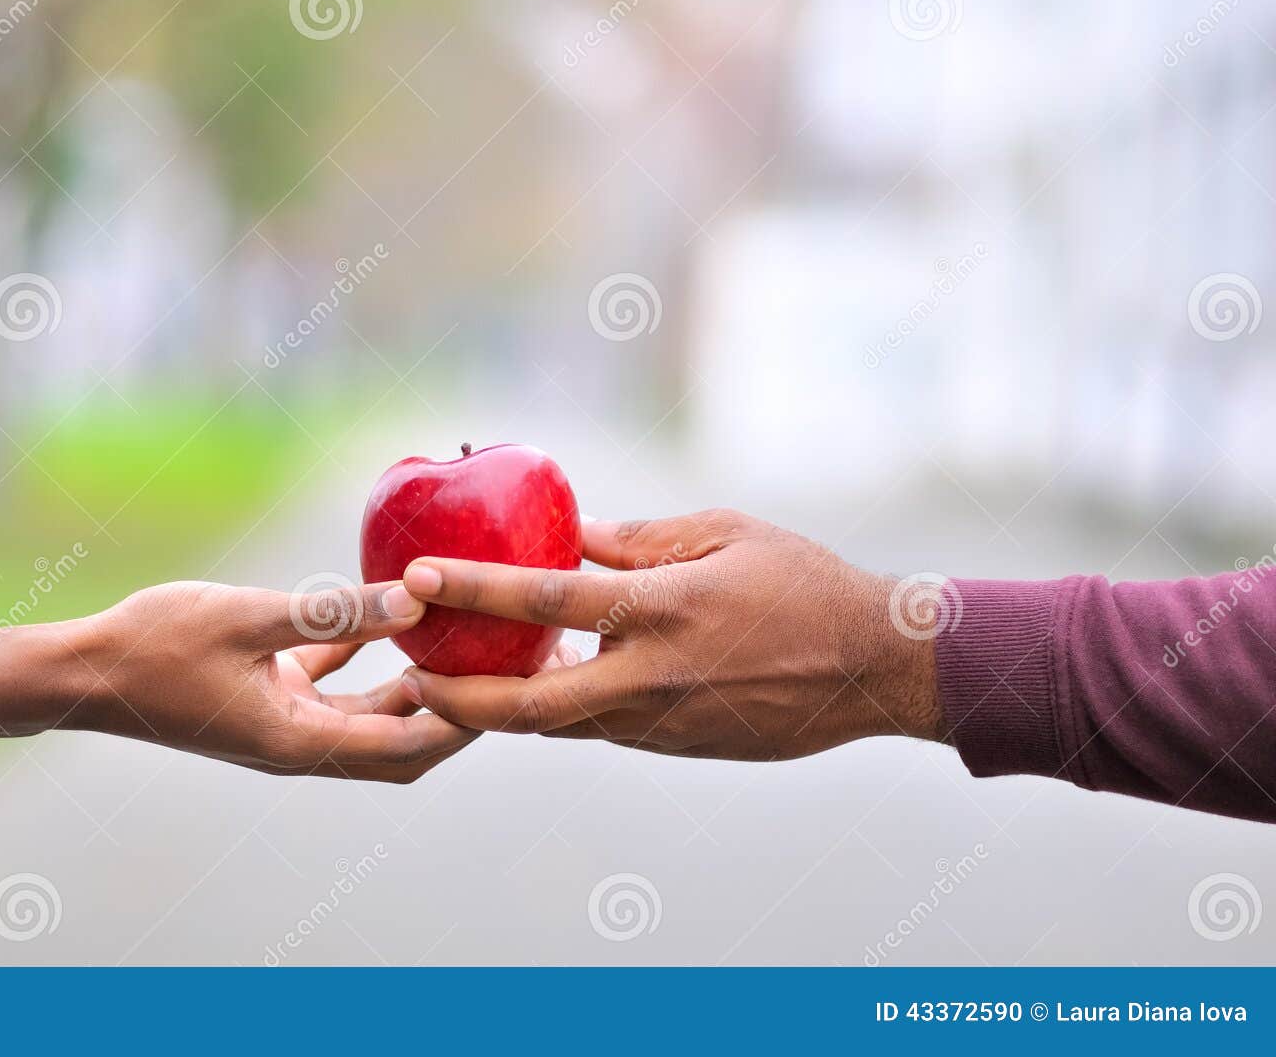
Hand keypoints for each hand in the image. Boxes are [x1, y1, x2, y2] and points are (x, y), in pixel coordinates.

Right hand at [0, 579, 476, 782]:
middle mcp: (299, 744)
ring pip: (369, 715)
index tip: (506, 679)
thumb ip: (332, 609)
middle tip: (498, 665)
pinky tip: (383, 611)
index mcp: (299, 742)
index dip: (463, 720)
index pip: (408, 746)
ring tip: (457, 638)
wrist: (81, 673)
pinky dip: (362, 659)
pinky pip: (331, 685)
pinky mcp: (264, 698)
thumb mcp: (249, 617)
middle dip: (452, 712)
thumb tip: (415, 599)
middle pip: (400, 742)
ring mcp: (281, 724)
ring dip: (412, 686)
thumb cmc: (154, 645)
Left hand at [396, 510, 944, 759]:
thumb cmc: (800, 582)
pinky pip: (598, 728)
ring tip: (449, 681)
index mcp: (661, 609)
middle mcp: (651, 677)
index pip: (545, 600)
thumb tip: (567, 534)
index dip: (473, 588)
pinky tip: (532, 682)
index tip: (417, 576)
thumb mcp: (722, 534)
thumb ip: (638, 539)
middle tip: (408, 677)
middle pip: (528, 705)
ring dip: (499, 708)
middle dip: (456, 698)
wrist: (871, 667)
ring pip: (557, 725)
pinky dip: (557, 708)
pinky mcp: (674, 746)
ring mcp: (661, 723)